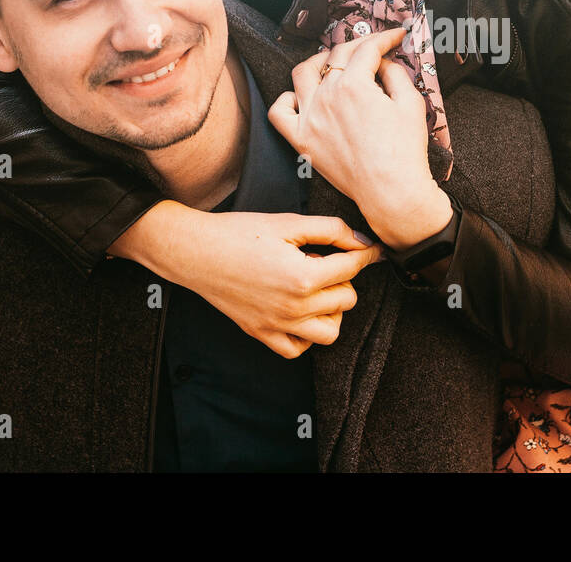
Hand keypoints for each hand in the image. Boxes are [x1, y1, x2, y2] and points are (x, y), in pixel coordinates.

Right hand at [109, 201, 383, 357]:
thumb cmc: (240, 232)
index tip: (373, 250)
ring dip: (332, 310)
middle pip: (347, 299)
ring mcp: (277, 325)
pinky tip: (300, 310)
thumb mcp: (289, 222)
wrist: (196, 252)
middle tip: (322, 260)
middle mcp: (294, 307)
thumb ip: (332, 230)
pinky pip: (299, 348)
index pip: (352, 268)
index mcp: (303, 276)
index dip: (366, 254)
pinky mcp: (261, 334)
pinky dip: (307, 333)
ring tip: (317, 289)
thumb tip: (363, 241)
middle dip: (343, 278)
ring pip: (331, 331)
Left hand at [267, 28, 452, 248]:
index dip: (385, 37)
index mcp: (354, 84)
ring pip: (302, 74)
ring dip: (317, 61)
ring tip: (331, 62)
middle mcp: (326, 95)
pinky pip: (280, 112)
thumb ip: (396, 74)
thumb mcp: (411, 103)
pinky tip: (302, 98)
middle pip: (337, 56)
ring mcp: (310, 117)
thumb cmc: (405, 151)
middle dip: (359, 46)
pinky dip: (287, 100)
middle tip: (374, 49)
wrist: (391, 191)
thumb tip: (384, 63)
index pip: (368, 48)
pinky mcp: (302, 139)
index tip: (396, 36)